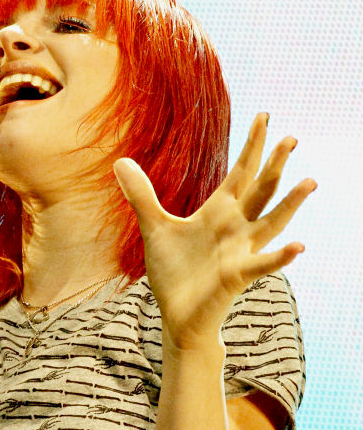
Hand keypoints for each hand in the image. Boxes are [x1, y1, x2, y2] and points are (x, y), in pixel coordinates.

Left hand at [113, 113, 316, 352]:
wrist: (176, 313)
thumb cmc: (173, 270)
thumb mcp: (154, 226)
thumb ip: (141, 195)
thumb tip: (120, 162)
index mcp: (218, 212)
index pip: (240, 173)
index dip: (252, 146)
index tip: (264, 116)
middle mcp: (235, 227)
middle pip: (259, 190)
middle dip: (274, 165)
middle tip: (291, 137)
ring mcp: (239, 251)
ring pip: (270, 223)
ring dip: (290, 205)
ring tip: (310, 182)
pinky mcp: (236, 275)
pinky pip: (261, 264)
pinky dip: (279, 257)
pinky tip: (298, 247)